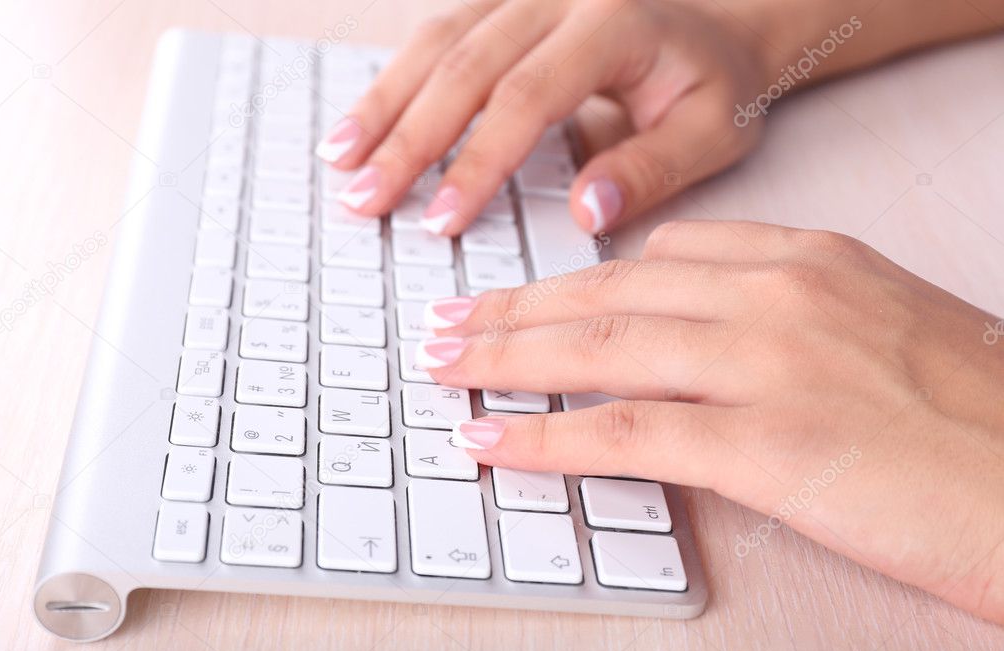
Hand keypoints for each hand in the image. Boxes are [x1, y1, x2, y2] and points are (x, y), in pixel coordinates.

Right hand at [317, 0, 766, 233]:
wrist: (720, 26)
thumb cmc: (715, 83)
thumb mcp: (710, 131)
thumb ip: (651, 169)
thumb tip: (587, 212)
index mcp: (612, 24)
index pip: (528, 96)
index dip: (479, 161)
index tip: (442, 221)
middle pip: (464, 66)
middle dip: (408, 139)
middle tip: (365, 200)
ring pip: (437, 43)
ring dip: (383, 104)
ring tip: (340, 161)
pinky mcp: (502, 7)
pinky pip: (437, 37)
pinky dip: (395, 83)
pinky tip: (363, 123)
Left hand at [416, 220, 1003, 623]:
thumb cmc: (979, 419)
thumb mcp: (880, 330)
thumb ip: (787, 316)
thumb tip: (699, 337)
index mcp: (810, 259)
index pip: (661, 254)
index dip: (577, 280)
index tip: (527, 298)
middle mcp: (780, 294)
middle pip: (612, 292)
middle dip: (517, 308)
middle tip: (452, 322)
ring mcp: (771, 363)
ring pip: (604, 347)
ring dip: (508, 358)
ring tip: (449, 368)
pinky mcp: (769, 444)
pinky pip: (627, 433)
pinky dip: (546, 437)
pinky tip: (492, 439)